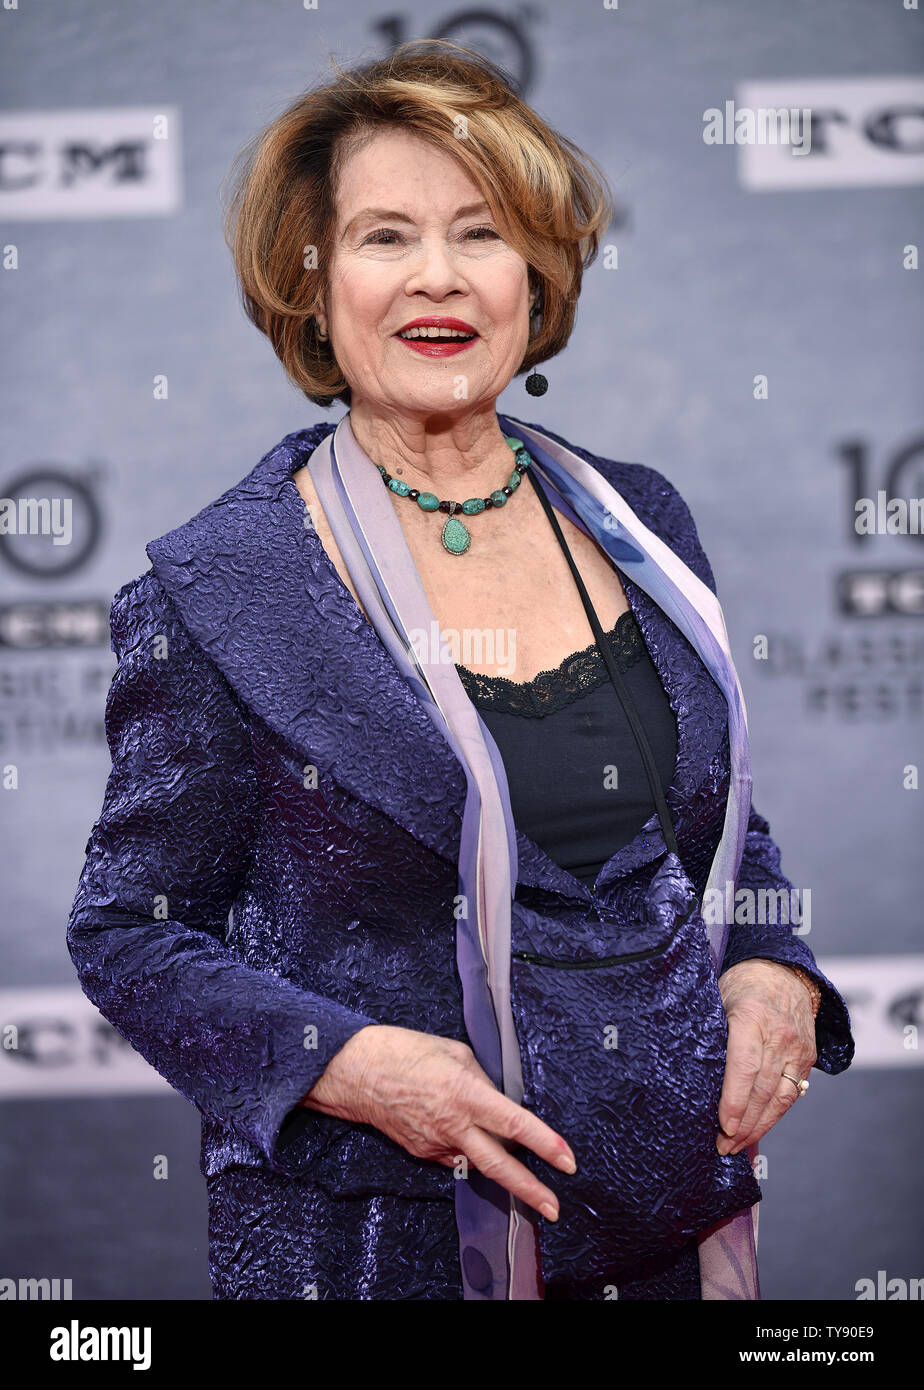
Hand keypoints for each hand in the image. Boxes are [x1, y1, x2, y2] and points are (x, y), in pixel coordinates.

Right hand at [299, 1024, 576, 1220]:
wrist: (355, 1071)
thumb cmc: (403, 1051)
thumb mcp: (454, 1052)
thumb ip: (482, 1079)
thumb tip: (497, 1098)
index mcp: (465, 1094)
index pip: (514, 1123)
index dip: (544, 1143)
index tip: (567, 1160)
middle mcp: (452, 1125)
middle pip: (498, 1165)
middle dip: (529, 1190)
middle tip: (554, 1208)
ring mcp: (434, 1143)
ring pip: (475, 1161)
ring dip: (495, 1163)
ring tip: (511, 1164)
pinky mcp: (420, 1152)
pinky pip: (452, 1154)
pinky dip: (463, 1146)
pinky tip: (457, 1130)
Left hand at [715, 958, 816, 1155]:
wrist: (783, 972)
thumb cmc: (741, 987)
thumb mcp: (719, 999)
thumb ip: (710, 1033)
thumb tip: (686, 1073)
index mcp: (752, 1015)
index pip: (744, 1064)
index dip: (734, 1098)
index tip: (723, 1126)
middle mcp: (779, 1033)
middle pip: (762, 1088)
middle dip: (743, 1123)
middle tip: (722, 1146)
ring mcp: (797, 1047)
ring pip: (780, 1097)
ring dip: (758, 1127)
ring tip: (737, 1146)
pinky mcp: (807, 1058)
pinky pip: (791, 1094)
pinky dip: (773, 1116)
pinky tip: (757, 1130)